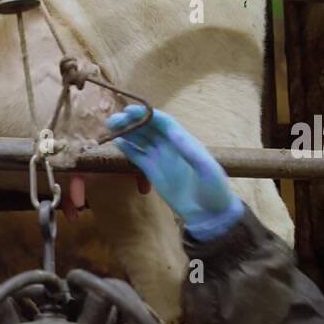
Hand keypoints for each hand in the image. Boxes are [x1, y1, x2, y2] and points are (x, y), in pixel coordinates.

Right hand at [106, 105, 244, 239]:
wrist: (209, 213)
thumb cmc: (213, 189)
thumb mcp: (206, 168)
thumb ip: (190, 150)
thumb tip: (173, 132)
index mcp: (184, 141)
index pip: (162, 122)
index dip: (146, 115)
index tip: (129, 111)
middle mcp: (170, 146)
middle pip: (148, 128)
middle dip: (131, 122)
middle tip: (113, 119)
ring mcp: (160, 158)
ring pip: (140, 140)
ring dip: (126, 132)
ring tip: (110, 127)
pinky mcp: (152, 172)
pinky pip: (137, 156)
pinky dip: (127, 149)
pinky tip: (117, 142)